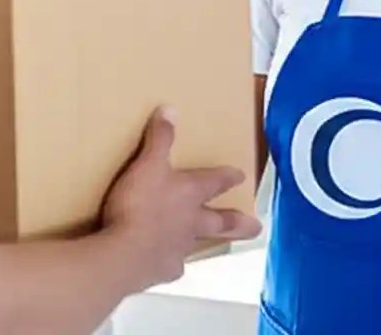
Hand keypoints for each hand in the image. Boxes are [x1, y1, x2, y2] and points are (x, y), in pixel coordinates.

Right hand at [102, 107, 261, 286]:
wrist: (123, 254)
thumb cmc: (138, 206)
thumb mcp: (146, 164)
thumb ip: (159, 139)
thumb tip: (170, 110)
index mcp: (190, 193)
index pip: (215, 181)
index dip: (227, 177)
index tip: (241, 175)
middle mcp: (192, 222)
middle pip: (222, 222)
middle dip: (238, 222)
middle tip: (256, 226)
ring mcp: (179, 249)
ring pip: (198, 245)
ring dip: (204, 243)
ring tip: (211, 246)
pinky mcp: (163, 270)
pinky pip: (170, 265)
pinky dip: (168, 262)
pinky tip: (163, 263)